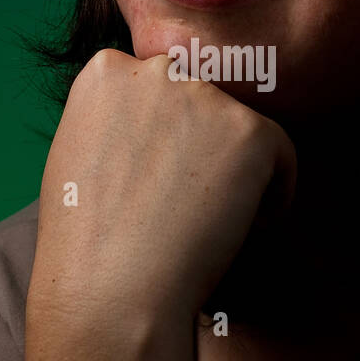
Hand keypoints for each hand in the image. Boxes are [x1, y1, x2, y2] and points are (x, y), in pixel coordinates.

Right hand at [27, 49, 297, 334]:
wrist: (110, 290)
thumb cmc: (86, 242)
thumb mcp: (78, 155)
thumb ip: (118, 121)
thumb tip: (158, 124)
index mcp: (106, 71)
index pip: (157, 88)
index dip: (164, 139)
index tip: (156, 183)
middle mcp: (156, 70)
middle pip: (201, 102)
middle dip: (200, 147)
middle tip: (183, 206)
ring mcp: (205, 96)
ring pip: (240, 130)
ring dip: (234, 171)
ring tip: (204, 223)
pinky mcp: (250, 130)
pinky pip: (281, 157)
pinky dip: (271, 196)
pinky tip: (237, 231)